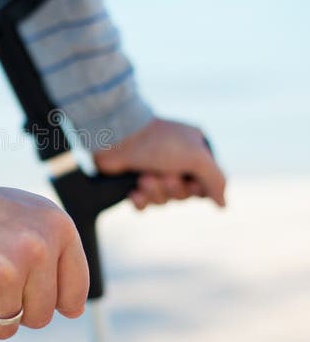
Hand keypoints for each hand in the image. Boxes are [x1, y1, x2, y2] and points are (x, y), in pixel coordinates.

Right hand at [0, 180, 88, 341]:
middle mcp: (36, 248)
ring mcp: (3, 271)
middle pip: (40, 316)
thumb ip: (54, 253)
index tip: (23, 284)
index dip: (46, 298)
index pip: (73, 294)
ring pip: (6, 328)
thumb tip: (73, 308)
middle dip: (12, 305)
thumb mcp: (26, 216)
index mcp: (57, 228)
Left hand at [93, 118, 226, 210]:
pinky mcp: (133, 180)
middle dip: (173, 189)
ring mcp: (154, 170)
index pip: (205, 184)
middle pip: (184, 195)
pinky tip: (134, 192)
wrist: (119, 137)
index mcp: (194, 151)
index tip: (191, 183)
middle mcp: (176, 161)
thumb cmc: (160, 142)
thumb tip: (223, 204)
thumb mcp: (197, 157)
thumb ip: (216, 180)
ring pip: (163, 200)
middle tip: (163, 175)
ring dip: (155, 193)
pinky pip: (143, 204)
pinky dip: (140, 201)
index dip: (197, 190)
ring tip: (143, 178)